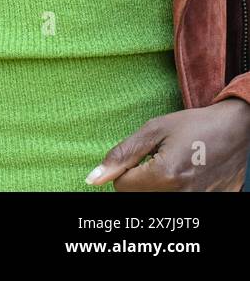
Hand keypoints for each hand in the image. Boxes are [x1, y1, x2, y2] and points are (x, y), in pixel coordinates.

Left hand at [86, 98, 249, 190]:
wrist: (237, 129)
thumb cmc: (194, 125)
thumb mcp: (153, 130)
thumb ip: (122, 155)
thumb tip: (93, 178)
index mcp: (166, 176)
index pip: (121, 187)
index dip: (126, 169)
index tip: (142, 155)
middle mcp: (183, 195)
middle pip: (139, 197)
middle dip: (140, 179)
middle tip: (158, 159)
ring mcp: (199, 202)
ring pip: (157, 200)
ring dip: (159, 185)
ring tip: (174, 165)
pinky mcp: (212, 204)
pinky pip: (180, 200)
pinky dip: (178, 189)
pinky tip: (189, 173)